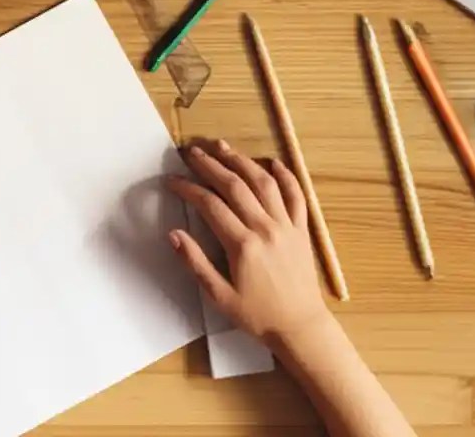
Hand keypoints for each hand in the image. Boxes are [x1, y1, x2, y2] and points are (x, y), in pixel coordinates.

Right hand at [165, 140, 332, 343]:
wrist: (300, 326)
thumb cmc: (257, 315)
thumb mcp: (219, 296)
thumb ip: (196, 263)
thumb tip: (174, 235)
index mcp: (242, 245)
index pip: (210, 205)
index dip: (188, 188)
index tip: (172, 181)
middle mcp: (265, 228)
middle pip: (234, 186)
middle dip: (210, 165)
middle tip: (192, 152)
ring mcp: (287, 226)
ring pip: (264, 183)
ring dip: (242, 161)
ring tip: (223, 147)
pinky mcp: (302, 230)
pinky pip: (296, 196)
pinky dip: (285, 176)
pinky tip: (272, 163)